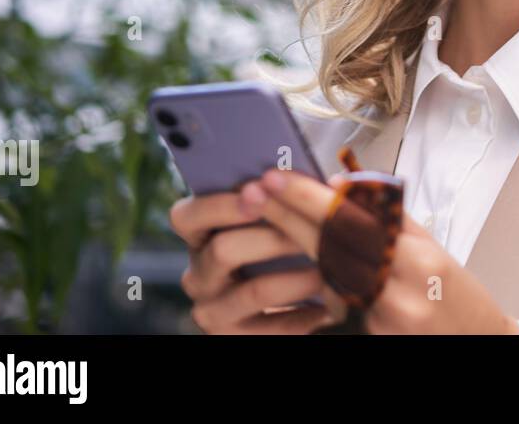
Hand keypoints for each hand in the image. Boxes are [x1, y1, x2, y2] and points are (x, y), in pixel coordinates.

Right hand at [169, 191, 341, 333]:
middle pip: (223, 250)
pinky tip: (330, 306)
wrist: (280, 309)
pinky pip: (272, 326)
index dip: (221, 204)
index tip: (258, 190)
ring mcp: (211, 309)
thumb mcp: (274, 223)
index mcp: (199, 236)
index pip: (187, 216)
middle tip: (313, 232)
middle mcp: (197, 274)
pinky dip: (305, 314)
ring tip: (331, 271)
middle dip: (274, 237)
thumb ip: (288, 200)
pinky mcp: (230, 337)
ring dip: (299, 279)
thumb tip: (331, 181)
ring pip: (255, 290)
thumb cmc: (283, 250)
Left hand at [242, 168, 518, 334]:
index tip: (277, 178)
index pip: (350, 221)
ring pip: (326, 273)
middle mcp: (396, 293)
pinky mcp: (366, 336)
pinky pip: (333, 300)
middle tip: (256, 190)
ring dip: (295, 242)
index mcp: (416, 260)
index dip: (307, 198)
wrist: (476, 340)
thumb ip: (386, 215)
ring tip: (267, 214)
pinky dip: (317, 273)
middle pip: (329, 246)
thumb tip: (338, 186)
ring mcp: (378, 320)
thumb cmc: (455, 292)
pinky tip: (295, 256)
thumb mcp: (430, 245)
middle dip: (288, 215)